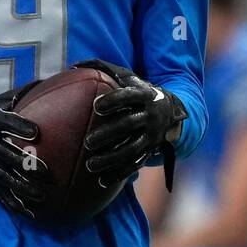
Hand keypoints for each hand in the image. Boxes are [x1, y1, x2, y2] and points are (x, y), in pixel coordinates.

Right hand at [0, 83, 46, 218]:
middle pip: (4, 154)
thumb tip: (49, 82)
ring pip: (2, 176)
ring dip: (21, 187)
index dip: (19, 126)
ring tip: (41, 196)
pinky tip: (29, 213)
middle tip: (47, 172)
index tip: (36, 131)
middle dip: (24, 164)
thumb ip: (20, 95)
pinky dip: (12, 202)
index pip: (5, 121)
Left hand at [76, 60, 186, 189]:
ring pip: (131, 149)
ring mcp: (151, 135)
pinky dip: (119, 174)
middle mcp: (150, 116)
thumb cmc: (140, 92)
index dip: (114, 101)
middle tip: (87, 142)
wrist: (172, 111)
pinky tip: (103, 181)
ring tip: (90, 166)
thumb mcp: (130, 78)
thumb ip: (105, 70)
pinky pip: (135, 165)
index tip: (97, 106)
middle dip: (108, 134)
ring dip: (111, 159)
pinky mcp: (150, 151)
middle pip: (128, 125)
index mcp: (144, 95)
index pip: (129, 96)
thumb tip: (73, 66)